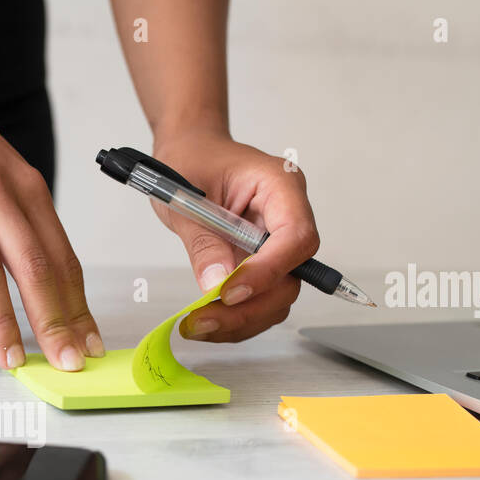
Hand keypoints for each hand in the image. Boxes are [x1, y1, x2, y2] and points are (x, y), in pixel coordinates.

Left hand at [151, 130, 319, 341]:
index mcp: (280, 186)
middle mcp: (287, 218)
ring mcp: (276, 246)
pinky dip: (235, 319)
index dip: (267, 271)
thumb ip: (204, 241)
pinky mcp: (261, 265)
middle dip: (250, 306)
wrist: (189, 154)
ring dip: (241, 320)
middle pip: (291, 277)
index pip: (295, 237)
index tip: (229, 293)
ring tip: (197, 325)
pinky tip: (206, 322)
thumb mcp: (184, 196)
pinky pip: (260, 301)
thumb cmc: (191, 160)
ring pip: (278, 297)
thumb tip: (216, 284)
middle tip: (203, 319)